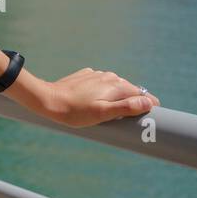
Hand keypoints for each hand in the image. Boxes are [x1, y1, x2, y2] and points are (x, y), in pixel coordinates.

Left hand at [33, 68, 160, 127]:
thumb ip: (127, 107)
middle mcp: (110, 77)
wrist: (47, 100)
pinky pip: (102, 85)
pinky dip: (103, 94)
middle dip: (132, 105)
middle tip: (126, 122)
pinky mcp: (86, 76)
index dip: (148, 108)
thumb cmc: (75, 111)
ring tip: (109, 114)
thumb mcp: (103, 113)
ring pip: (116, 88)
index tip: (146, 122)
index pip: (144, 96)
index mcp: (117, 85)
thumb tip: (149, 102)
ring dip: (117, 99)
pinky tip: (94, 103)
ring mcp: (97, 75)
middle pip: (131, 92)